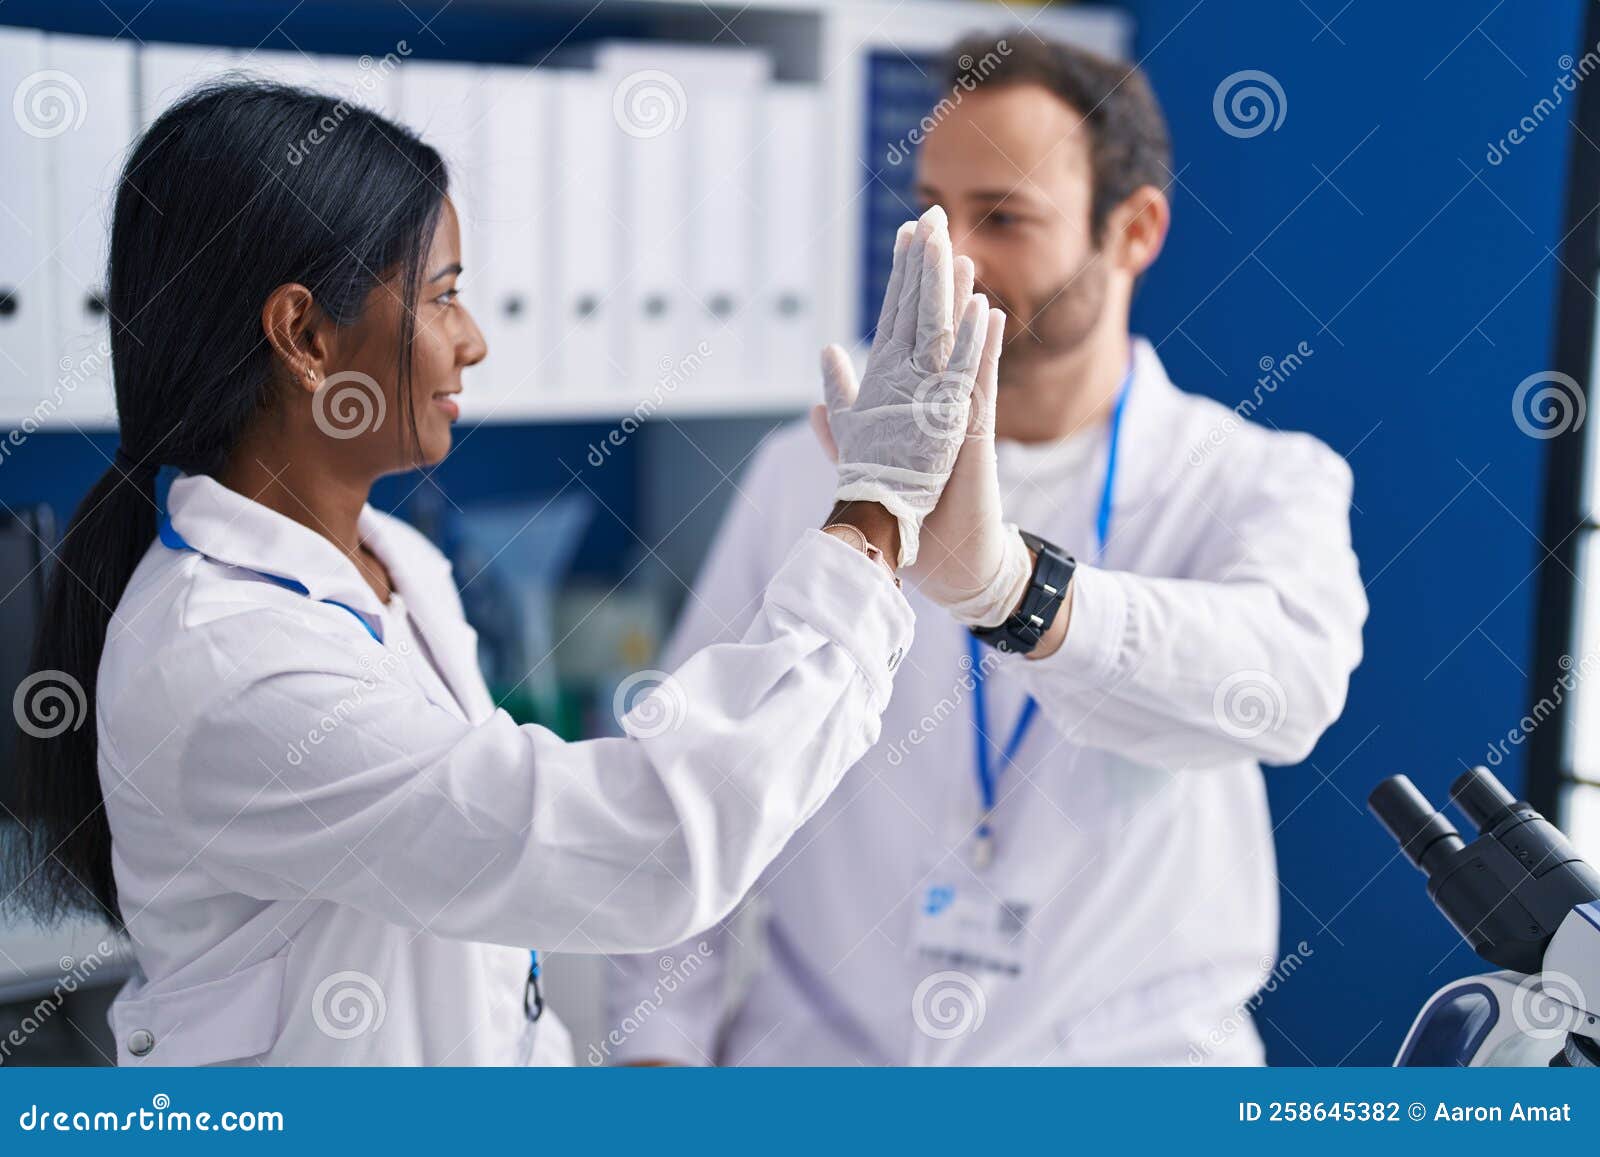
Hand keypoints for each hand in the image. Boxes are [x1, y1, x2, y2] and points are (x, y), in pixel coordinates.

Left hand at [813, 250, 1025, 626]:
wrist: (944, 552)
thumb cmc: (911, 505)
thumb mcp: (864, 458)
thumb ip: (843, 424)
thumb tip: (818, 398)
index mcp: (906, 393)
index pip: (903, 325)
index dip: (902, 282)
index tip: (902, 238)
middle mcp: (934, 392)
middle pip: (933, 319)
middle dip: (931, 271)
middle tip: (934, 219)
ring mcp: (955, 409)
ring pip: (959, 342)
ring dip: (959, 299)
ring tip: (960, 253)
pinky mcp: (971, 433)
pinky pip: (979, 383)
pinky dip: (982, 350)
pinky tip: (989, 314)